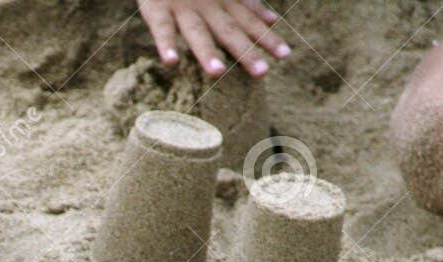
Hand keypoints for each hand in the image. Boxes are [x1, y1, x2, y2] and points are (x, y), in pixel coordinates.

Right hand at [138, 1, 289, 77]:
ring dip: (207, 52)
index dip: (267, 38)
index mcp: (224, 0)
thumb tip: (271, 19)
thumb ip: (247, 2)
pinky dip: (166, 43)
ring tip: (217, 73)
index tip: (285, 56)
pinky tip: (171, 62)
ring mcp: (183, 7)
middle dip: (246, 51)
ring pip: (197, 31)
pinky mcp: (157, 7)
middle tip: (262, 72)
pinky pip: (162, 28)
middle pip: (229, 31)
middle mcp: (207, 5)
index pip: (249, 21)